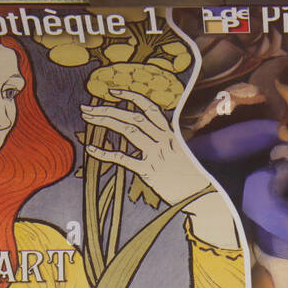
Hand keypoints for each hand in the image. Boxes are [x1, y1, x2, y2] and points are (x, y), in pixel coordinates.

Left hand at [81, 90, 212, 202]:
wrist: (200, 195)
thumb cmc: (189, 176)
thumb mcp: (180, 152)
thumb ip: (166, 142)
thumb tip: (151, 134)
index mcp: (170, 134)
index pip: (150, 108)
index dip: (131, 97)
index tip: (113, 91)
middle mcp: (163, 140)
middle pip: (133, 116)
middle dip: (108, 109)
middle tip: (87, 108)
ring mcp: (156, 154)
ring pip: (128, 129)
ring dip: (105, 121)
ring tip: (87, 118)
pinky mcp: (148, 171)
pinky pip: (123, 158)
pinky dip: (105, 153)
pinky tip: (91, 149)